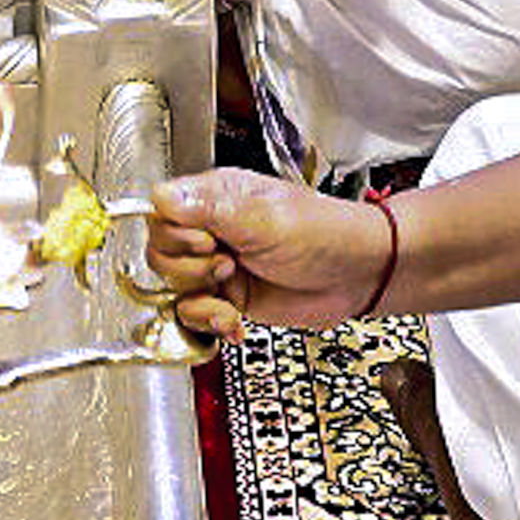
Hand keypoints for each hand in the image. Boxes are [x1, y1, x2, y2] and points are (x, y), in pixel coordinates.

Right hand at [146, 166, 391, 336]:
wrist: (358, 276)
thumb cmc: (325, 234)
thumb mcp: (265, 217)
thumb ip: (210, 209)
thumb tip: (162, 197)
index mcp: (216, 198)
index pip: (161, 212)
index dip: (175, 234)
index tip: (206, 241)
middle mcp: (211, 230)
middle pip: (160, 253)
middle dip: (189, 267)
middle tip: (227, 263)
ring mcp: (217, 266)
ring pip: (172, 287)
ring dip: (200, 295)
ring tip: (233, 284)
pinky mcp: (227, 299)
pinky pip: (193, 315)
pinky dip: (209, 321)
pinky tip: (232, 319)